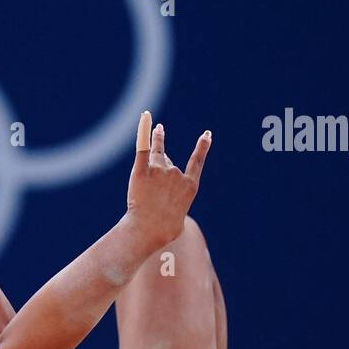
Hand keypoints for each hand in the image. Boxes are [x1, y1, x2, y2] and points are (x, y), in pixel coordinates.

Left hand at [125, 110, 210, 246]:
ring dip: (156, 149)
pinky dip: (144, 131)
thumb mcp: (177, 219)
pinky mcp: (142, 171)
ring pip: (156, 156)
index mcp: (190, 186)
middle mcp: (177, 174)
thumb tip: (169, 206)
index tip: (207, 135)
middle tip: (153, 189)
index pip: (197, 162)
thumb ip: (175, 206)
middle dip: (161, 169)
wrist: (149, 230)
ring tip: (158, 134)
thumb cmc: (163, 231)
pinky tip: (146, 117)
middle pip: (168, 162)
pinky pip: (143, 147)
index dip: (202, 148)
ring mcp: (160, 171)